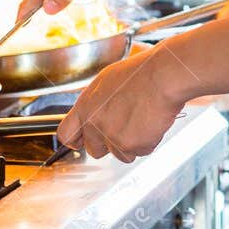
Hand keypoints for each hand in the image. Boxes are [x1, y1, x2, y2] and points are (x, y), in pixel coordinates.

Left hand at [58, 45, 186, 161]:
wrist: (162, 76)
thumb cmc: (140, 73)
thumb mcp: (106, 81)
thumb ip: (94, 103)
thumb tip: (92, 115)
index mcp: (85, 107)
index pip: (66, 135)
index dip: (76, 140)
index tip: (83, 141)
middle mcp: (95, 124)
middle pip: (94, 150)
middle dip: (108, 144)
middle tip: (124, 127)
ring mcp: (113, 137)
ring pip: (120, 154)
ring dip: (131, 143)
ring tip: (142, 120)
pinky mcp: (133, 145)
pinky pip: (140, 152)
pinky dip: (148, 142)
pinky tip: (151, 122)